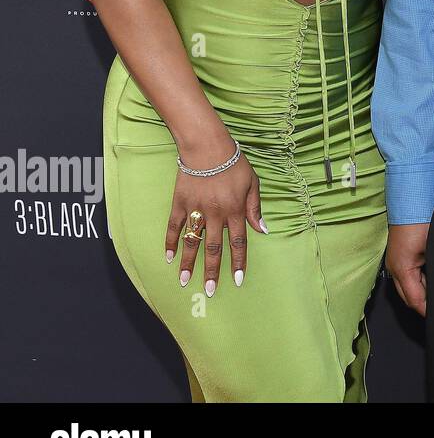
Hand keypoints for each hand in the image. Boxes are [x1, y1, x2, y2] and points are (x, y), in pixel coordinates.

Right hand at [166, 138, 265, 296]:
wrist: (208, 146)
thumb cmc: (234, 162)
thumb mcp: (253, 183)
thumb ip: (255, 208)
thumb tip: (262, 229)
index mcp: (235, 210)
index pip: (238, 242)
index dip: (238, 262)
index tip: (237, 280)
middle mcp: (216, 214)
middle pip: (213, 248)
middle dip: (212, 271)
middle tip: (209, 291)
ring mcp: (196, 210)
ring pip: (192, 242)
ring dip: (189, 263)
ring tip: (184, 282)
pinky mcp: (180, 204)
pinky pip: (174, 227)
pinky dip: (170, 242)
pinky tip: (168, 258)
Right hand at [386, 221, 429, 316]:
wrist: (413, 199)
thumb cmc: (422, 222)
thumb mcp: (432, 248)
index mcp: (402, 270)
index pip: (416, 300)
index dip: (428, 310)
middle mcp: (395, 269)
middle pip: (411, 297)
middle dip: (425, 305)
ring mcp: (396, 262)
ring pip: (410, 287)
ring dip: (425, 292)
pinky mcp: (401, 256)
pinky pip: (411, 276)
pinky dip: (422, 281)